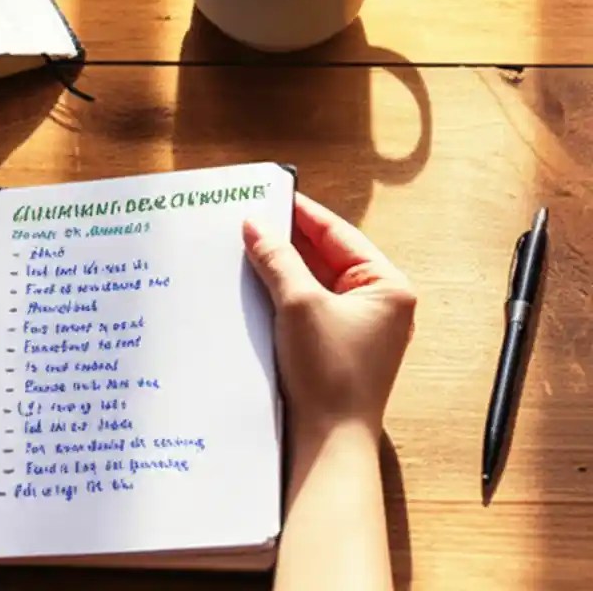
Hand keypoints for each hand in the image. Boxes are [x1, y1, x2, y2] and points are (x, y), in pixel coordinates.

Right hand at [243, 193, 415, 444]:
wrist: (328, 442)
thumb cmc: (329, 377)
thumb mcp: (299, 305)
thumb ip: (277, 259)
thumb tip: (255, 227)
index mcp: (389, 286)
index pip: (339, 234)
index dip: (301, 213)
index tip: (269, 195)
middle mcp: (380, 304)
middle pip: (328, 256)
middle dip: (288, 241)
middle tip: (250, 220)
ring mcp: (360, 327)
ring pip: (316, 281)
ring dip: (283, 268)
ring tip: (247, 248)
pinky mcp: (337, 346)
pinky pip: (309, 307)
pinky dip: (284, 294)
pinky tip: (256, 286)